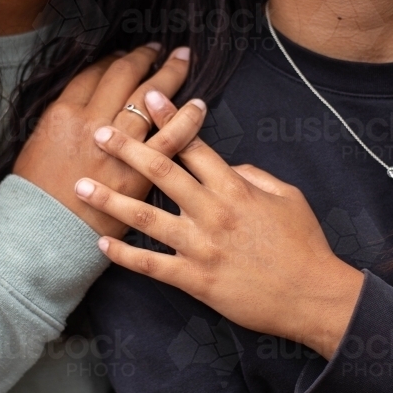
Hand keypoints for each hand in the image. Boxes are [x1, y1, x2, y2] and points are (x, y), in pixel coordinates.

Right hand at [14, 44, 207, 237]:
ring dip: (169, 75)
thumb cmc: (35, 198)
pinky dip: (187, 117)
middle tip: (159, 49)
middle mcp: (90, 120)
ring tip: (181, 60)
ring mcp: (117, 146)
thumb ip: (58, 125)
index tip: (125, 56)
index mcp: (62, 113)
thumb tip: (76, 109)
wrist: (42, 233)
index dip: (113, 60)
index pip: (94, 74)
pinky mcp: (139, 172)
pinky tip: (198, 105)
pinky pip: (170, 136)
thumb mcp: (35, 149)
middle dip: (143, 57)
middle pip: (123, 75)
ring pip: (148, 97)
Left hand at [72, 91, 364, 359]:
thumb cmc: (304, 245)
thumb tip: (228, 165)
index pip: (194, 145)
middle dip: (128, 147)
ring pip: (146, 216)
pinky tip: (102, 245)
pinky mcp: (196, 279)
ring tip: (80, 185)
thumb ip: (255, 175)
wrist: (312, 296)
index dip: (169, 119)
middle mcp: (212, 211)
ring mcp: (201, 246)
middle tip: (100, 132)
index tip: (148, 97)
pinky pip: (152, 265)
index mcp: (235, 187)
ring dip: (110, 199)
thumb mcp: (288, 197)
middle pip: (162, 170)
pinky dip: (125, 256)